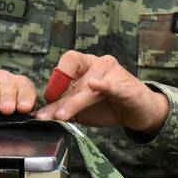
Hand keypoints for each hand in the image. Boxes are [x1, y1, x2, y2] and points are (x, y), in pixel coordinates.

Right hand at [0, 69, 36, 114]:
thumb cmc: (11, 113)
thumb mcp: (22, 115)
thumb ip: (28, 116)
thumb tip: (37, 120)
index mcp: (23, 85)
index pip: (26, 88)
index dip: (25, 97)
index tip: (24, 107)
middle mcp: (8, 80)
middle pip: (8, 86)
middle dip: (8, 98)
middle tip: (8, 109)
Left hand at [34, 51, 169, 134]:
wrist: (138, 112)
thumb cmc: (108, 105)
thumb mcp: (81, 106)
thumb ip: (63, 106)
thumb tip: (39, 114)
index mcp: (86, 64)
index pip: (67, 62)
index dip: (55, 79)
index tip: (47, 99)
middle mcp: (99, 64)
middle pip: (75, 79)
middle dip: (60, 99)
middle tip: (47, 114)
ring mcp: (113, 74)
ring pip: (89, 87)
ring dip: (74, 102)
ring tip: (62, 115)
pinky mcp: (125, 88)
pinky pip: (112, 86)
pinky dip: (103, 86)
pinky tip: (94, 85)